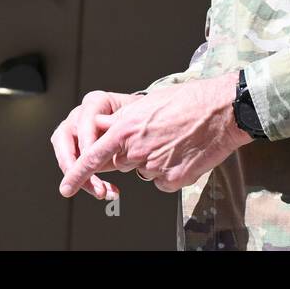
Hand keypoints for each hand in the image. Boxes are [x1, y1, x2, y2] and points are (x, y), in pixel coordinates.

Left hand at [59, 72, 251, 195]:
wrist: (223, 110)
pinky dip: (171, 172)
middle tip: (158, 136)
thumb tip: (109, 129)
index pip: (94, 156)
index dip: (77, 174)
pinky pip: (163, 181)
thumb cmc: (190, 101)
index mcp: (127, 127)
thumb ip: (125, 120)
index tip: (66, 187)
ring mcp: (155, 165)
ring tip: (176, 141)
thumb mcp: (149, 103)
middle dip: (134, 154)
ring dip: (155, 162)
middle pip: (123, 162)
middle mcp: (137, 148)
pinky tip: (184, 155)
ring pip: (144, 171)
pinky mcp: (172, 179)